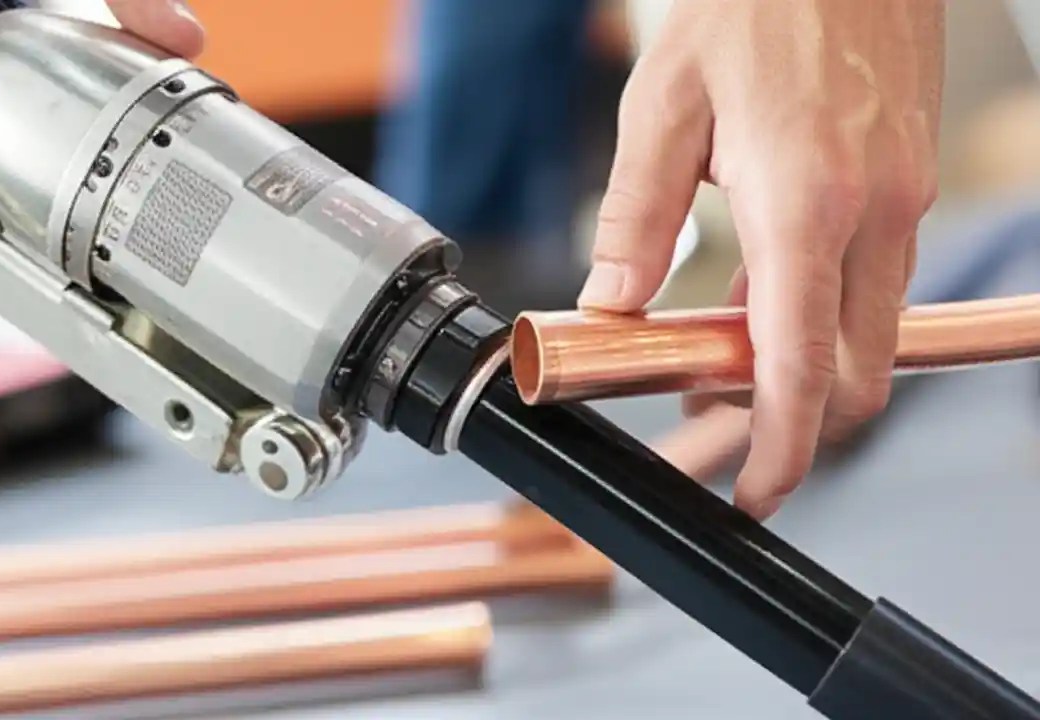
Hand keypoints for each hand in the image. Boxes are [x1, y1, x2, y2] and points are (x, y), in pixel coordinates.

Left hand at [581, 0, 943, 518]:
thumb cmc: (753, 5)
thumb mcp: (663, 107)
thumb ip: (637, 215)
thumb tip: (612, 301)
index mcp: (807, 205)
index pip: (802, 367)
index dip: (780, 447)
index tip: (756, 490)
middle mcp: (873, 214)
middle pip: (855, 373)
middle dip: (791, 417)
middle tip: (712, 409)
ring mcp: (901, 200)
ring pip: (864, 329)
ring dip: (799, 361)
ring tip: (715, 349)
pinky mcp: (905, 185)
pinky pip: (869, 280)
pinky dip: (817, 310)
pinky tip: (759, 290)